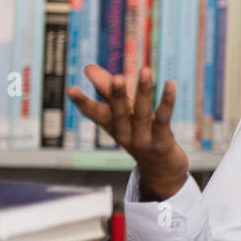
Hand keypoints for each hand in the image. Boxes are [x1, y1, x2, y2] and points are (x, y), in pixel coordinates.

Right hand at [67, 65, 189, 200]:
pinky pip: (164, 119)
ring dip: (143, 92)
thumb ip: (108, 91)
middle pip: (119, 114)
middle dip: (116, 96)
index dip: (84, 103)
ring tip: (145, 70)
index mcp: (113, 128)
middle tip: (117, 77)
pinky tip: (169, 84)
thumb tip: (88, 67)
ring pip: (143, 114)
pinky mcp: (162, 143)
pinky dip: (167, 102)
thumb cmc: (140, 137)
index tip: (70, 89)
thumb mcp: (124, 115)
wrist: (161, 173)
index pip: (95, 114)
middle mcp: (126, 135)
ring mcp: (144, 141)